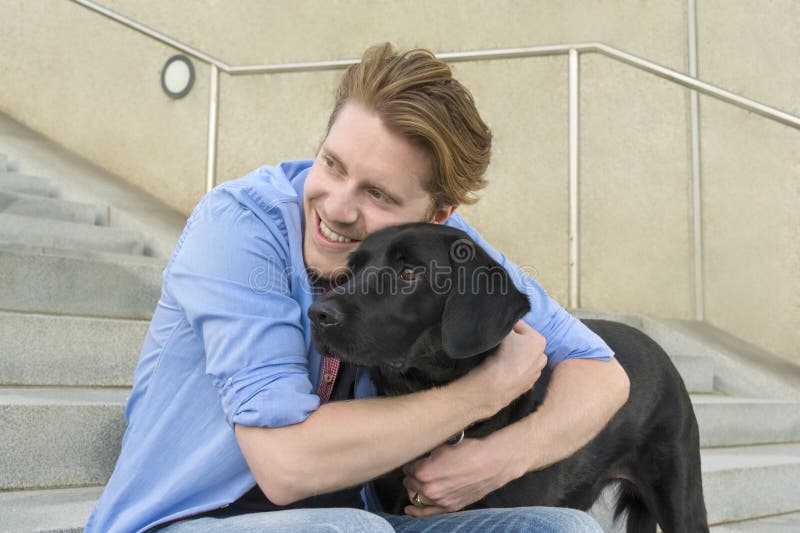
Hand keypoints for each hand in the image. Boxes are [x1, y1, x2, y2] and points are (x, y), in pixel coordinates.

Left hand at [400, 434, 524, 515]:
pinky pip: (427, 512)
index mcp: (424, 472)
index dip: (411, 463)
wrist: (492, 462)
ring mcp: (439, 500)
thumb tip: (418, 459)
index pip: (408, 468)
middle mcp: (429, 489)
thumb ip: (426, 456)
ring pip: (417, 497)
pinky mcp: (450, 507)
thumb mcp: (442, 446)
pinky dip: (416, 512)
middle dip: (411, 476)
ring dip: (414, 489)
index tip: (414, 460)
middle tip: (414, 470)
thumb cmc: (469, 450)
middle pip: (410, 483)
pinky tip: (408, 510)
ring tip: (414, 484)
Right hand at [475, 320, 547, 412]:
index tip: (498, 331)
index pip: (519, 326)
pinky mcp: (528, 385)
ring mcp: (536, 373)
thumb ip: (507, 324)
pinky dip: (512, 370)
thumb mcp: (504, 331)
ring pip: (522, 358)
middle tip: (499, 344)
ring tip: (500, 358)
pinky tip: (503, 370)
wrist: (497, 384)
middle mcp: (542, 357)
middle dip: (512, 342)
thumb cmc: (502, 354)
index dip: (507, 327)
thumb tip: (506, 321)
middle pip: (523, 342)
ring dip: (513, 356)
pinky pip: (519, 372)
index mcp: (539, 341)